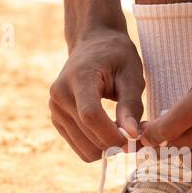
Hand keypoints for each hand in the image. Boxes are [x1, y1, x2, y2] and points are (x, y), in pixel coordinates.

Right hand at [49, 27, 145, 160]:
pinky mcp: (57, 120)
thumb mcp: (131, 74)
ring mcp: (55, 109)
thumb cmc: (116, 56)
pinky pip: (80, 147)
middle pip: (88, 136)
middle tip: (136, 134)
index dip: (113, 133)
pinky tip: (111, 130)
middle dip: (115, 143)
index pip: (91, 115)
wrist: (92, 43)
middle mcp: (59, 95)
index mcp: (78, 78)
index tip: (134, 138)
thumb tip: (132, 135)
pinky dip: (98, 146)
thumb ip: (131, 105)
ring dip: (108, 147)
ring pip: (84, 149)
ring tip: (124, 131)